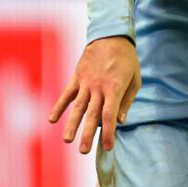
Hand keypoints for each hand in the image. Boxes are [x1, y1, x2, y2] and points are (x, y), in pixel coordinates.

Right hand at [49, 37, 139, 153]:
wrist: (111, 35)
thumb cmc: (127, 60)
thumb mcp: (135, 79)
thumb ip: (127, 101)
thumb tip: (121, 121)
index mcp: (115, 89)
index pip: (109, 115)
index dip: (108, 132)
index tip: (107, 147)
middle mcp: (98, 87)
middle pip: (92, 115)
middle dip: (87, 134)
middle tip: (83, 151)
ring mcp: (86, 82)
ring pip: (77, 107)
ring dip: (72, 124)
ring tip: (67, 140)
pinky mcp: (77, 77)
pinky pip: (67, 93)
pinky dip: (59, 106)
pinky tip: (52, 119)